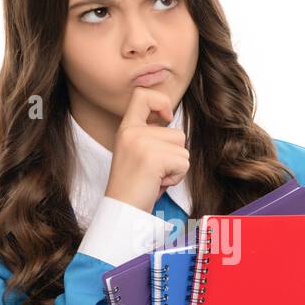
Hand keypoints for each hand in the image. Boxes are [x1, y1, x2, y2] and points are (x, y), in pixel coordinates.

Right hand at [104, 87, 189, 213]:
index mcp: (127, 128)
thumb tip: (169, 118)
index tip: (166, 117)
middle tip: (154, 170)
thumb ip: (151, 136)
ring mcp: (142, 143)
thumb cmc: (134, 186)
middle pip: (178, 133)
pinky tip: (158, 183)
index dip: (161, 100)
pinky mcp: (153, 157)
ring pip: (183, 148)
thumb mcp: (138, 152)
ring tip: (155, 177)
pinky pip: (183, 163)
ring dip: (176, 167)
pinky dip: (176, 177)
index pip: (143, 95)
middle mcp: (132, 132)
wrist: (122, 210)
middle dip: (174, 155)